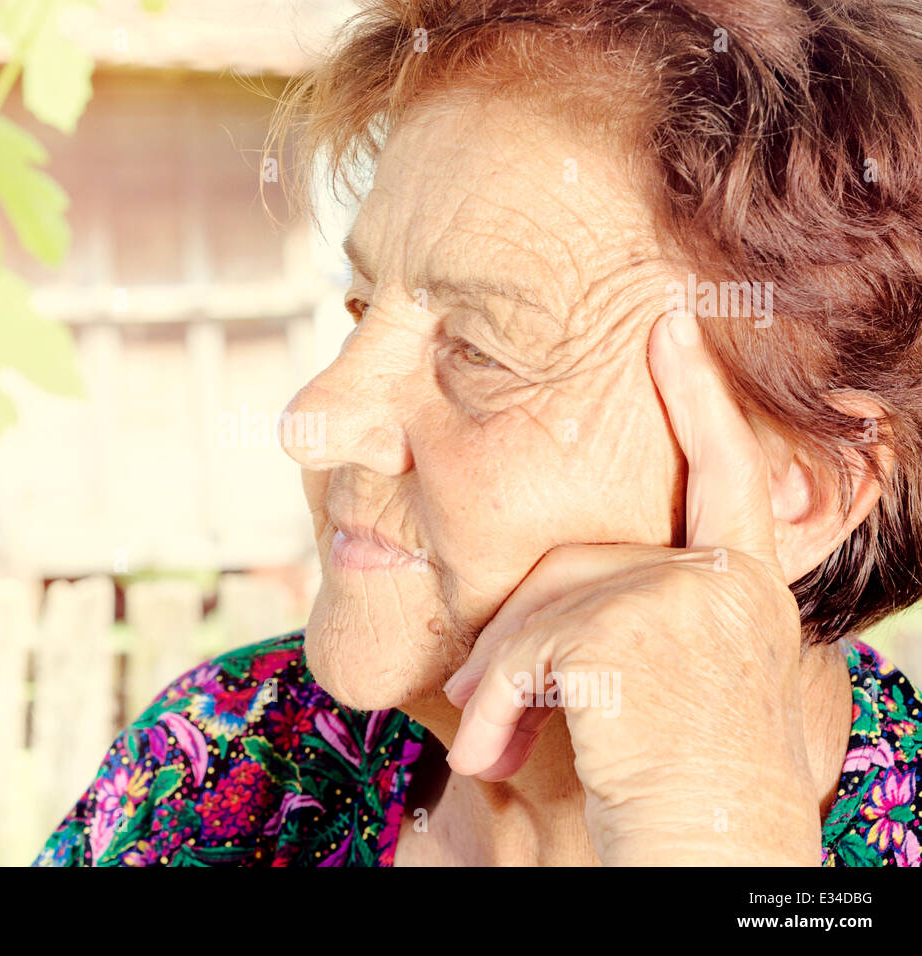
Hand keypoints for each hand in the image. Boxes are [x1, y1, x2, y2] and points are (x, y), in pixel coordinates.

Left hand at [441, 310, 822, 865]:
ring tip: (486, 749)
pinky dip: (493, 707)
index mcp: (742, 591)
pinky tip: (488, 758)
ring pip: (544, 607)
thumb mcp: (659, 693)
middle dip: (517, 637)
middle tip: (478, 706)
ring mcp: (684, 600)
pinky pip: (528, 650)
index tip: (673, 328)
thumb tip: (503, 633)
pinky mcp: (632, 628)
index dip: (701, 400)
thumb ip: (615, 628)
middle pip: (580, 562)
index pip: (728, 478)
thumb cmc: (680, 791)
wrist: (712, 855)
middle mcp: (726, 585)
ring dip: (498, 685)